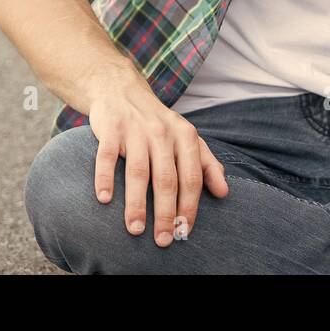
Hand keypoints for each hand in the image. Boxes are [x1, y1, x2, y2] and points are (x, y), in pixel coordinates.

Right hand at [87, 77, 229, 246]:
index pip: (191, 177)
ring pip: (138, 172)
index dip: (190, 206)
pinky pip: (106, 157)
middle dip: (166, 213)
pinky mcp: (111, 129)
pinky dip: (105, 178)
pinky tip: (104, 199)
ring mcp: (135, 130)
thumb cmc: (158, 123)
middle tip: (164, 240)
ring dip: (136, 204)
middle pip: (166, 179)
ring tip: (136, 229)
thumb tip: (225, 193)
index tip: (185, 232)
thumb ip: (207, 164)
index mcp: (185, 136)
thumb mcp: (187, 137)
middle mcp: (162, 133)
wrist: (121, 90)